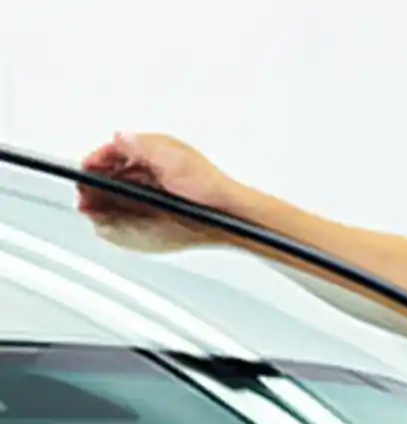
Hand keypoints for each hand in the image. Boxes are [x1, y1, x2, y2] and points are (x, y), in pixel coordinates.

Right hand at [78, 132, 244, 216]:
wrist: (229, 212)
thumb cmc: (209, 187)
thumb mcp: (172, 161)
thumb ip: (144, 147)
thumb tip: (121, 136)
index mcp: (158, 148)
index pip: (118, 147)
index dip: (98, 159)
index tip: (84, 171)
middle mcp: (157, 162)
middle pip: (116, 167)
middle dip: (97, 179)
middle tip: (84, 194)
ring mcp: (159, 180)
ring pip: (122, 183)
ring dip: (105, 193)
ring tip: (92, 205)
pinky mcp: (162, 197)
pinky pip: (133, 197)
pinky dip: (119, 202)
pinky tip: (112, 211)